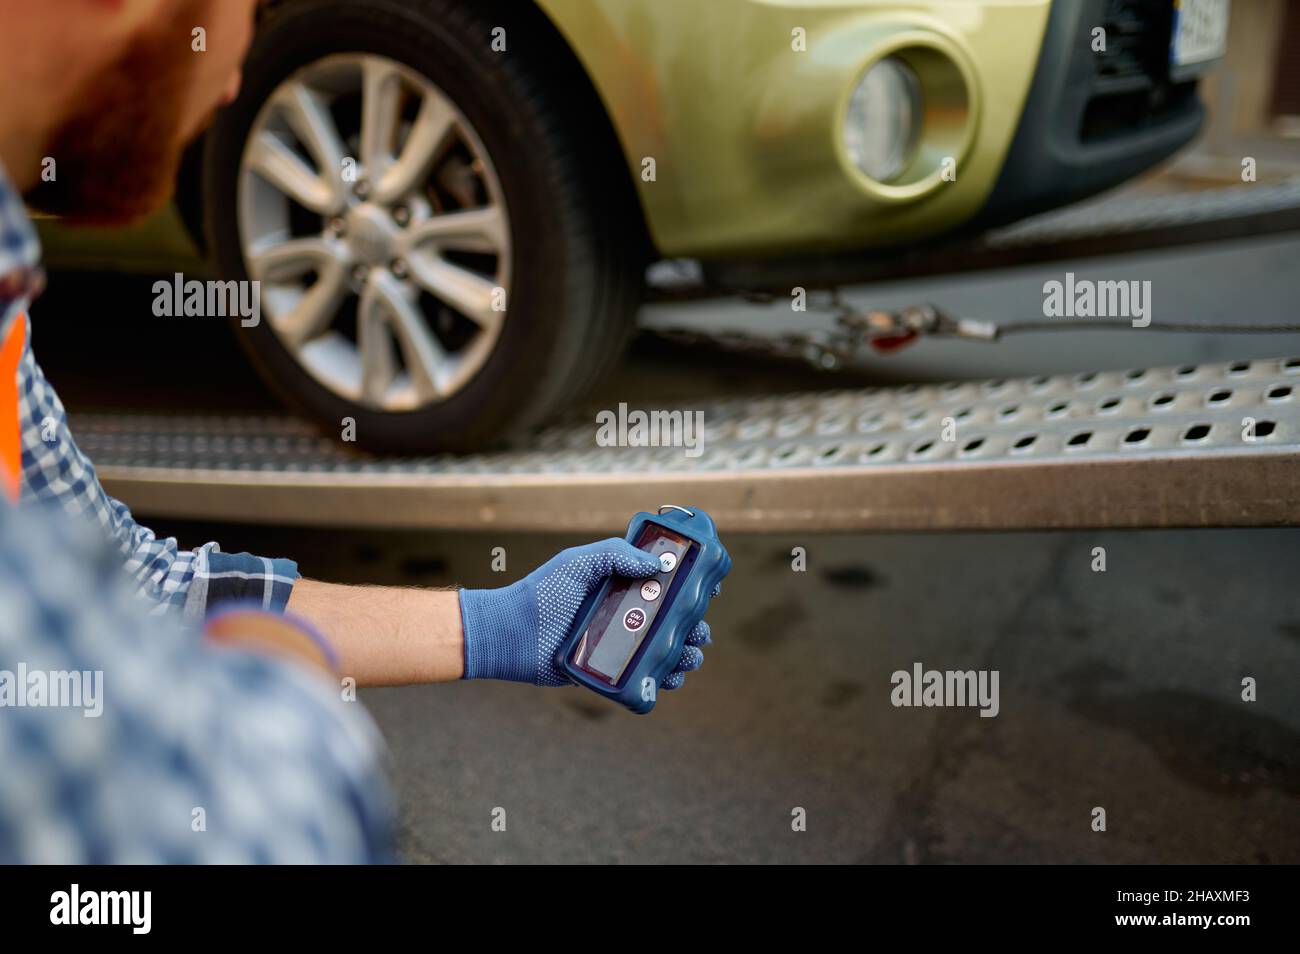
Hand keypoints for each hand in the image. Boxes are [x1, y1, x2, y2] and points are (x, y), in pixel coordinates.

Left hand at [458, 538, 714, 687]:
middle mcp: (623, 614)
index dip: (689, 587)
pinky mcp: (608, 672)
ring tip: (690, 656)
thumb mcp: (578, 563)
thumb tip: (658, 566)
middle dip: (693, 626)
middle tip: (699, 631)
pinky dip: (662, 679)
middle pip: (671, 621)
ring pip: (662, 651)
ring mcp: (617, 644)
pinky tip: (672, 677)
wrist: (509, 633)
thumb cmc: (542, 593)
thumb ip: (615, 555)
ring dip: (684, 654)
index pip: (664, 585)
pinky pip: (642, 677)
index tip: (709, 590)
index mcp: (621, 586)